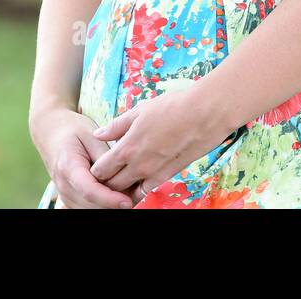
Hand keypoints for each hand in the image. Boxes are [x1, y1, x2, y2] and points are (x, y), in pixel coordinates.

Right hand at [31, 107, 134, 208]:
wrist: (52, 133)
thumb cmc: (73, 130)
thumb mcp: (91, 135)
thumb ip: (104, 156)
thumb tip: (120, 174)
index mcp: (68, 167)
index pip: (89, 191)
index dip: (109, 199)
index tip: (127, 201)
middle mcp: (63, 185)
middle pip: (90, 204)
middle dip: (113, 203)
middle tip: (136, 194)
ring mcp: (64, 194)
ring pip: (89, 209)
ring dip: (109, 205)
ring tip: (129, 192)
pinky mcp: (69, 198)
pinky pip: (87, 207)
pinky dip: (102, 204)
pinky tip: (117, 194)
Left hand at [88, 85, 234, 203]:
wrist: (205, 114)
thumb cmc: (173, 107)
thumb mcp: (140, 111)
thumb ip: (117, 126)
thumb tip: (98, 133)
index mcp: (127, 148)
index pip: (100, 170)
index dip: (96, 169)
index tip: (97, 163)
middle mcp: (137, 166)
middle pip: (111, 185)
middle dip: (106, 181)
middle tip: (108, 173)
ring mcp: (153, 173)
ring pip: (128, 192)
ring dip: (122, 188)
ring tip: (123, 178)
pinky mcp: (168, 176)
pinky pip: (147, 191)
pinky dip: (139, 189)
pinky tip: (140, 180)